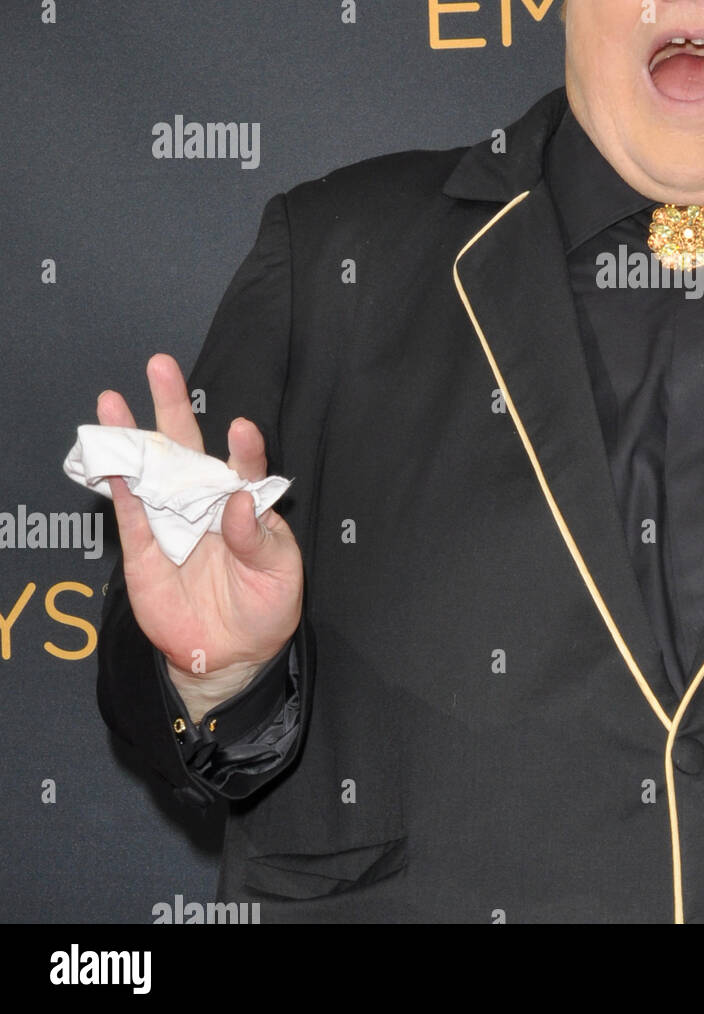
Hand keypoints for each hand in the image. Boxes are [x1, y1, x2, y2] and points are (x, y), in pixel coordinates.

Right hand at [97, 355, 302, 696]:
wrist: (234, 652)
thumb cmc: (267, 603)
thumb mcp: (280, 572)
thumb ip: (258, 537)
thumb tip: (237, 502)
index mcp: (246, 502)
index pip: (245, 465)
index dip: (244, 446)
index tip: (241, 429)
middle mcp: (207, 502)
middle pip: (187, 446)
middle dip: (172, 406)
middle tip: (160, 365)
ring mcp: (173, 521)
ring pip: (149, 470)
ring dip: (131, 436)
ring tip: (112, 400)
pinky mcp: (145, 549)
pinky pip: (128, 513)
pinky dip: (117, 486)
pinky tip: (108, 457)